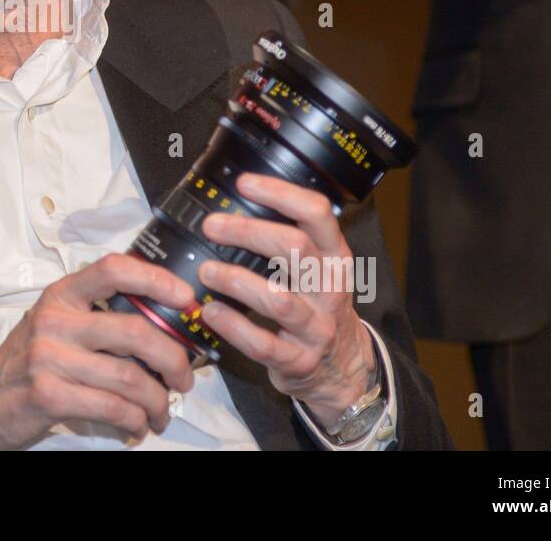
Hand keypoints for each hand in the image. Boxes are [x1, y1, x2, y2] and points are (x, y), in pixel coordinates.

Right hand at [0, 253, 198, 448]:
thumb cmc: (29, 362)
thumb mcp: (56, 324)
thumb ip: (97, 316)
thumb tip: (164, 324)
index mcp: (61, 295)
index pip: (113, 270)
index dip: (156, 279)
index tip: (186, 298)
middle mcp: (55, 320)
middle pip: (135, 331)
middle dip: (173, 359)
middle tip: (184, 377)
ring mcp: (49, 358)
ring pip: (130, 378)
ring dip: (158, 401)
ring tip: (162, 411)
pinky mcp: (49, 395)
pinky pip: (113, 408)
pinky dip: (134, 421)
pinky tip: (136, 426)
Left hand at [195, 173, 378, 429]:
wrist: (343, 367)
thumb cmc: (317, 307)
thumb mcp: (317, 270)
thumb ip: (289, 241)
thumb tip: (237, 205)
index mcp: (334, 258)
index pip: (317, 214)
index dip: (280, 193)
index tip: (245, 183)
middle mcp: (329, 289)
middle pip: (295, 248)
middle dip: (248, 232)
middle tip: (213, 226)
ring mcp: (316, 327)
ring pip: (278, 300)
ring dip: (236, 281)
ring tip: (207, 271)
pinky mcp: (298, 360)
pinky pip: (263, 344)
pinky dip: (233, 326)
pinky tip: (211, 312)